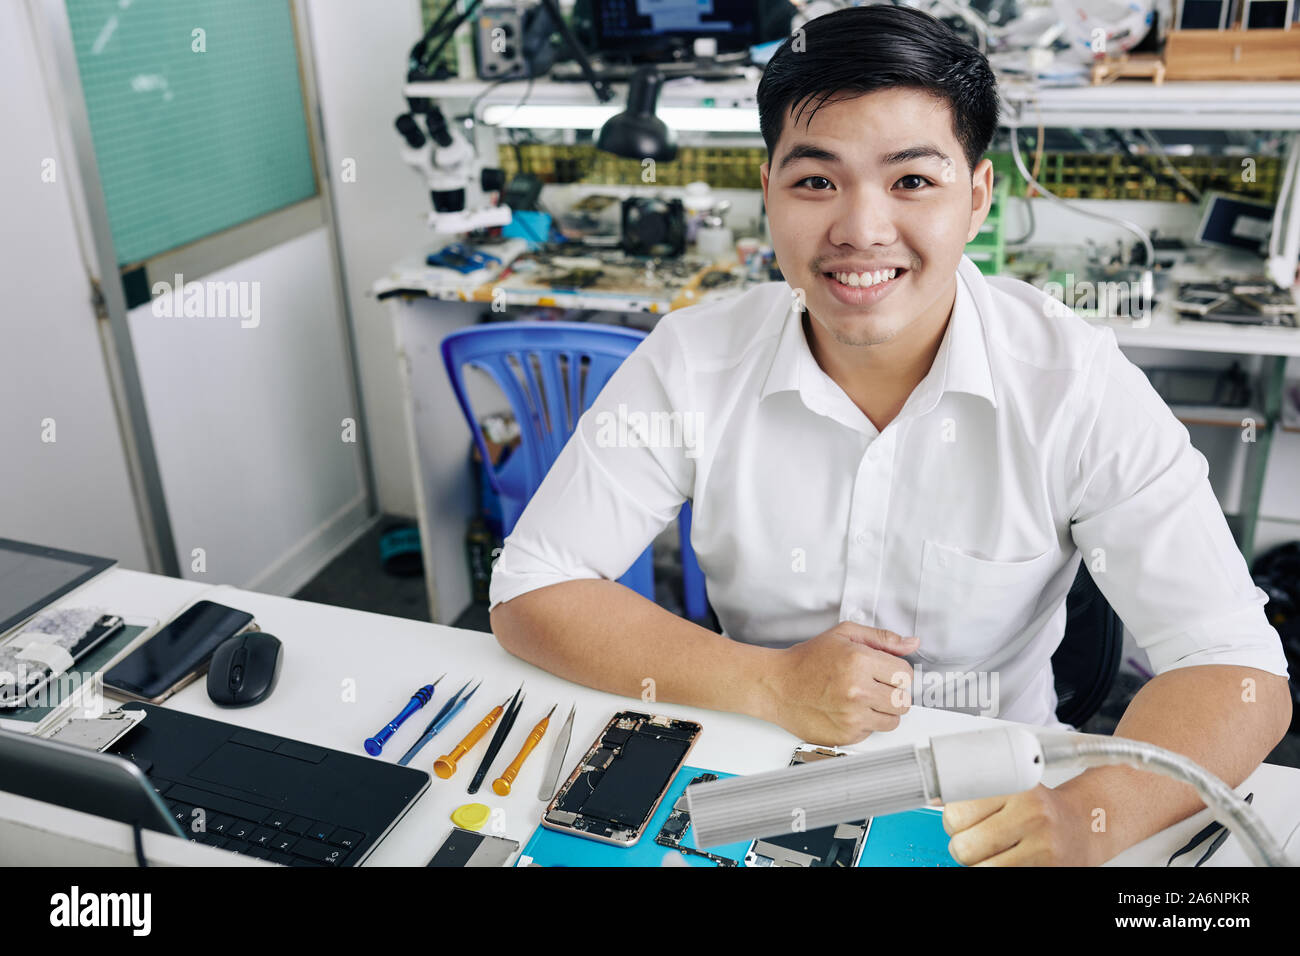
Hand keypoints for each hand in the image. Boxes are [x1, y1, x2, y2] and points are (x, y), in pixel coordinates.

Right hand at [760, 622, 919, 745]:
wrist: (777, 686)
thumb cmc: (806, 660)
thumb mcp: (843, 635)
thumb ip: (881, 638)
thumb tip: (911, 644)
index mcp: (859, 661)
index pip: (906, 674)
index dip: (898, 672)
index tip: (887, 673)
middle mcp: (857, 691)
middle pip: (904, 701)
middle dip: (894, 692)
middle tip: (876, 686)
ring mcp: (852, 716)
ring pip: (893, 721)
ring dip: (883, 710)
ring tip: (863, 699)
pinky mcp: (846, 735)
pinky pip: (872, 732)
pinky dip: (865, 723)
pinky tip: (848, 710)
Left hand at [942, 784, 1099, 865]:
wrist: (1085, 825)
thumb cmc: (1040, 807)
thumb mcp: (1008, 788)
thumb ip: (973, 792)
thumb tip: (931, 797)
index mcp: (1014, 785)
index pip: (956, 812)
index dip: (952, 821)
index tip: (958, 821)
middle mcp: (1030, 813)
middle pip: (964, 845)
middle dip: (962, 846)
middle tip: (974, 840)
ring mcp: (1041, 845)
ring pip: (979, 867)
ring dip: (978, 863)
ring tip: (992, 852)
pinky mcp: (1047, 867)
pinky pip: (1000, 875)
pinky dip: (995, 869)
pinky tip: (1008, 860)